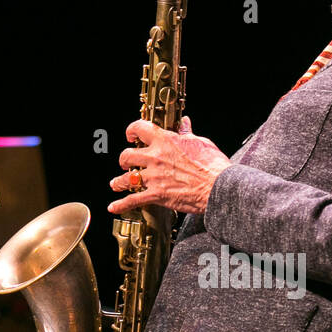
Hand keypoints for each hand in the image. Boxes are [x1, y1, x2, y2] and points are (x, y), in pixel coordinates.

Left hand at [108, 115, 231, 216]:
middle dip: (124, 160)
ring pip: (126, 179)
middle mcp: (155, 157)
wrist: (218, 187)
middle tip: (125, 163)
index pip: (140, 128)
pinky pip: (133, 200)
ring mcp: (154, 177)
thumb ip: (187, 134)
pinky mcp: (156, 195)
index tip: (131, 135)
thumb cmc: (213, 166)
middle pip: (127, 155)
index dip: (132, 130)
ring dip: (118, 182)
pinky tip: (114, 207)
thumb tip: (185, 123)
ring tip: (116, 184)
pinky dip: (121, 205)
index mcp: (165, 141)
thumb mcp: (201, 143)